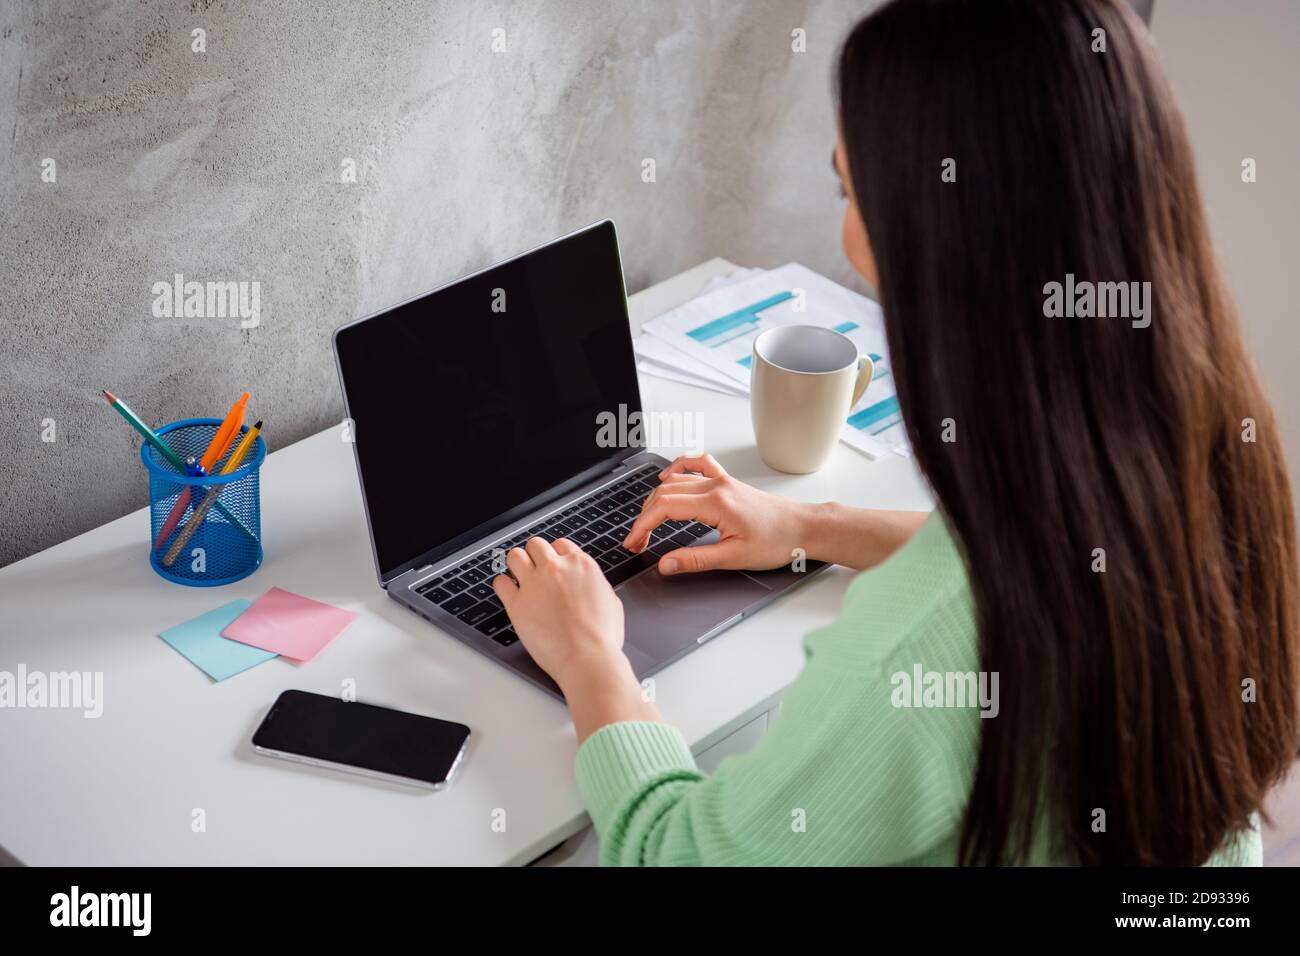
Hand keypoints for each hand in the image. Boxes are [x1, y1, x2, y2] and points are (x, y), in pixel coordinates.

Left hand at [491, 537, 626, 691]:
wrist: (588, 658)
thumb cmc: (602, 637)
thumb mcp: (611, 601)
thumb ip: (595, 585)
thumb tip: (590, 585)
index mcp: (580, 565)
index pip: (561, 545)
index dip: (556, 555)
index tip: (554, 565)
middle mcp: (555, 568)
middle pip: (535, 545)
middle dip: (535, 556)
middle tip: (536, 570)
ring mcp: (534, 584)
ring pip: (514, 556)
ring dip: (516, 564)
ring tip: (519, 577)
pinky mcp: (516, 604)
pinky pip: (500, 582)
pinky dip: (503, 585)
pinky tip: (509, 593)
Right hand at [622, 454, 813, 574]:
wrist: (803, 529)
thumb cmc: (776, 542)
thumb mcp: (733, 558)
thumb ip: (695, 560)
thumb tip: (666, 564)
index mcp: (715, 503)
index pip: (665, 508)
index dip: (642, 525)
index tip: (633, 542)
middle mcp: (716, 487)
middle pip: (665, 493)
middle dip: (645, 516)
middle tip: (638, 540)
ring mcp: (722, 481)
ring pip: (676, 480)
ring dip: (656, 497)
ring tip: (648, 520)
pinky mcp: (728, 482)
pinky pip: (698, 465)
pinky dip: (679, 467)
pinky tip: (668, 476)